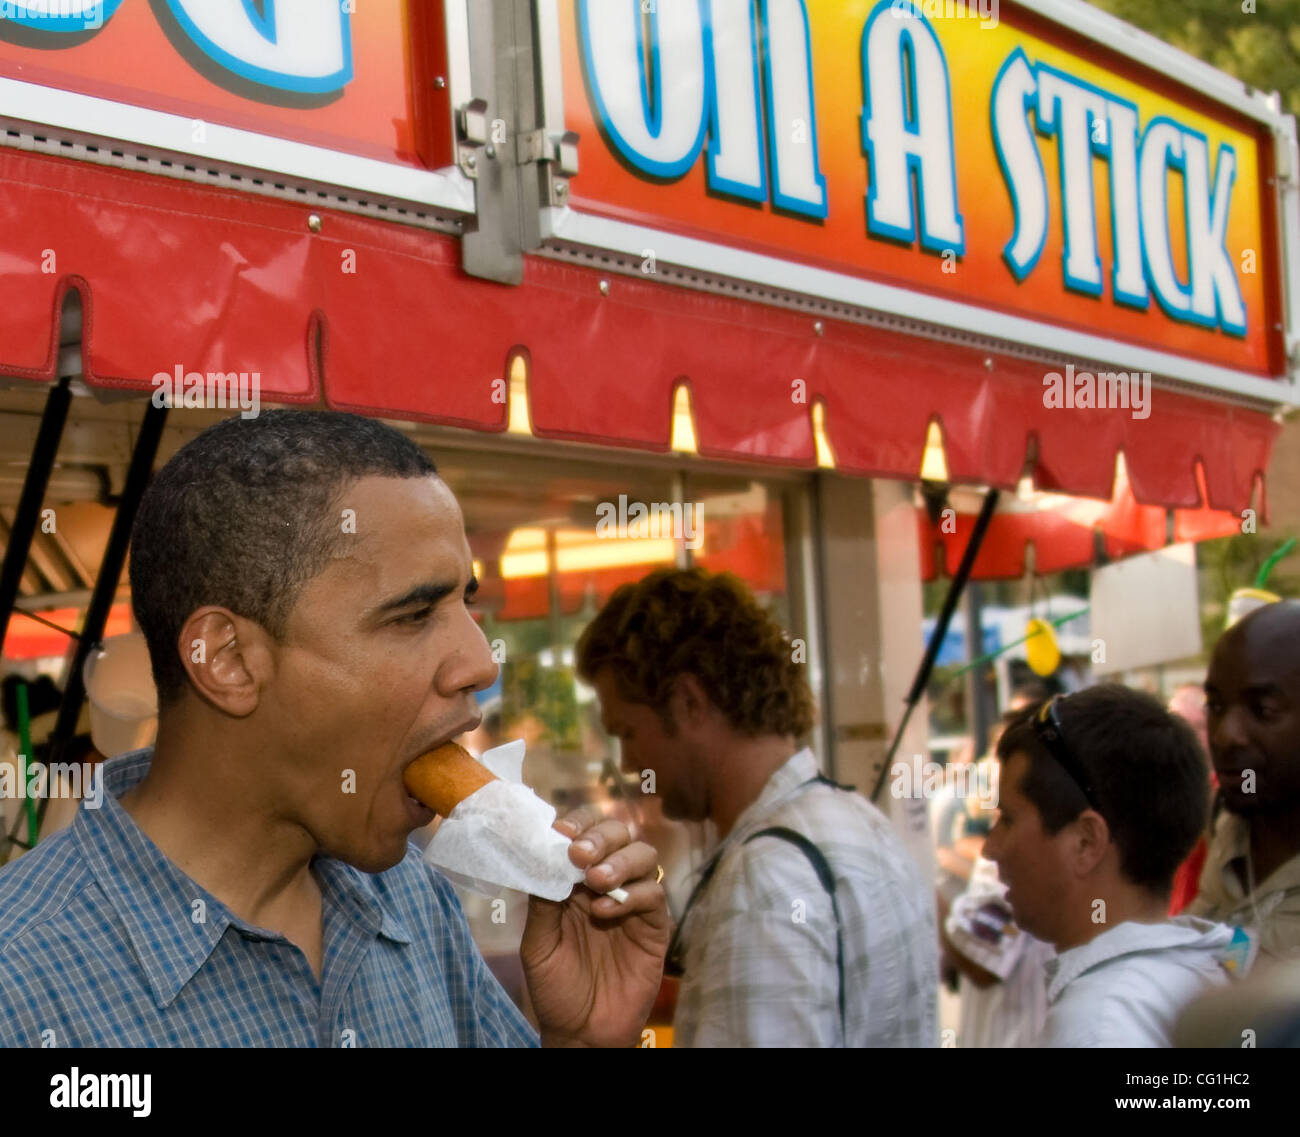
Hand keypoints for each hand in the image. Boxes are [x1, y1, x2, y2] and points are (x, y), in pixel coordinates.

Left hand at [519, 807, 670, 1047]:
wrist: (581, 1032)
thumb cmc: (556, 987)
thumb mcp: (538, 943)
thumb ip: (542, 901)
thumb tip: (543, 857)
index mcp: (576, 879)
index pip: (584, 832)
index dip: (577, 825)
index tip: (561, 833)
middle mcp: (607, 881)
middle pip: (618, 833)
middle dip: (600, 836)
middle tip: (580, 854)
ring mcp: (633, 902)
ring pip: (643, 855)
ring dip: (619, 860)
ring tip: (595, 881)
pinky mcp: (654, 926)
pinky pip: (653, 895)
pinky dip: (631, 895)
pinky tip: (604, 912)